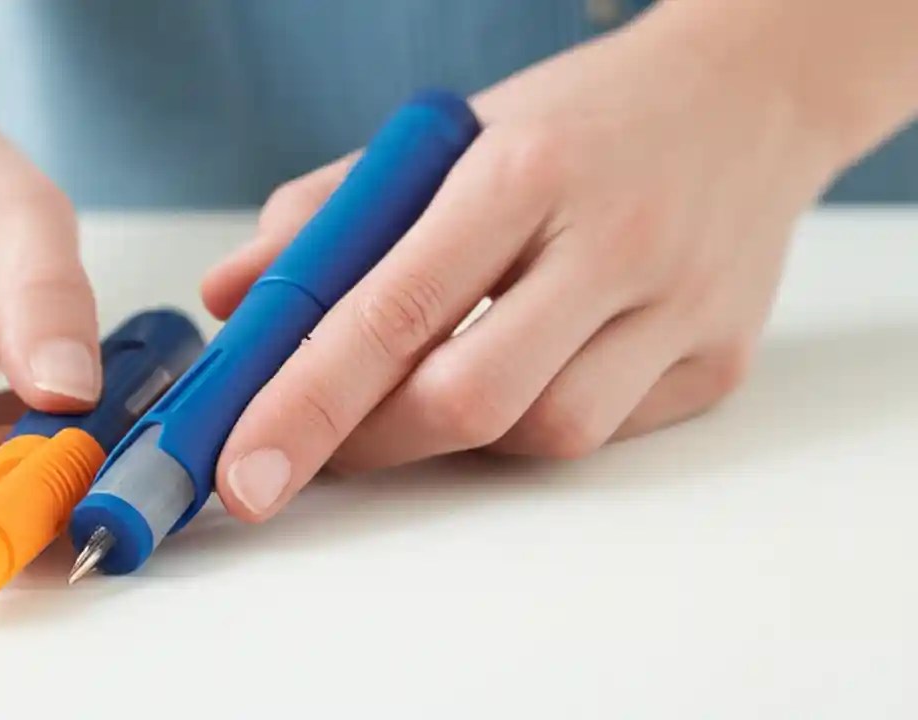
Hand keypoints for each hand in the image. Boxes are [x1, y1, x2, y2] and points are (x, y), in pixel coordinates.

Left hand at [201, 20, 844, 521]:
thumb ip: (330, 216)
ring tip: (438, 378)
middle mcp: (613, 240)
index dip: (306, 403)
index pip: (392, 310)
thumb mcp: (446, 136)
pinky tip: (529, 369)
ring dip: (460, 433)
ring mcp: (679, 307)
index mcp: (523, 170)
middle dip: (370, 442)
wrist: (749, 95)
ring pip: (544, 432)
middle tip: (315, 447)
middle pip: (469, 399)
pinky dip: (536, 422)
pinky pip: (603, 434)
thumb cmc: (577, 120)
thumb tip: (231, 297)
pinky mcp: (719, 361)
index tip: (243, 470)